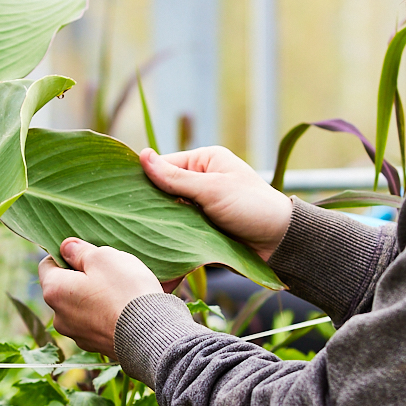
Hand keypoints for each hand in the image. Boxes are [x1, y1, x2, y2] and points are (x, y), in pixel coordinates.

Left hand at [38, 238, 163, 356]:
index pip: (47, 265)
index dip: (65, 254)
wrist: (151, 335)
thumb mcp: (103, 257)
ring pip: (86, 305)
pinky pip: (103, 321)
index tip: (85, 251)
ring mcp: (79, 334)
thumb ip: (81, 251)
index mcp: (54, 291)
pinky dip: (114, 311)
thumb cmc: (124, 291)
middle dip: (86, 275)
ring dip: (101, 294)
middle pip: (68, 286)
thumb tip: (66, 247)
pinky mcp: (99, 345)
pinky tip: (135, 303)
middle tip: (111, 267)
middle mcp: (60, 317)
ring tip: (129, 285)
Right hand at [141, 146, 292, 259]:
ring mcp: (200, 206)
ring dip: (159, 225)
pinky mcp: (202, 229)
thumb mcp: (212, 189)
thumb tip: (142, 155)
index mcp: (205, 161)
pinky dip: (170, 239)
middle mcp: (201, 180)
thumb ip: (175, 177)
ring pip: (167, 214)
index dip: (145, 180)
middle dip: (151, 206)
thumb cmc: (252, 207)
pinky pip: (178, 232)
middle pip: (162, 191)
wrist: (281, 244)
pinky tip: (154, 250)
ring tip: (140, 237)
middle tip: (132, 221)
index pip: (163, 165)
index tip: (125, 196)